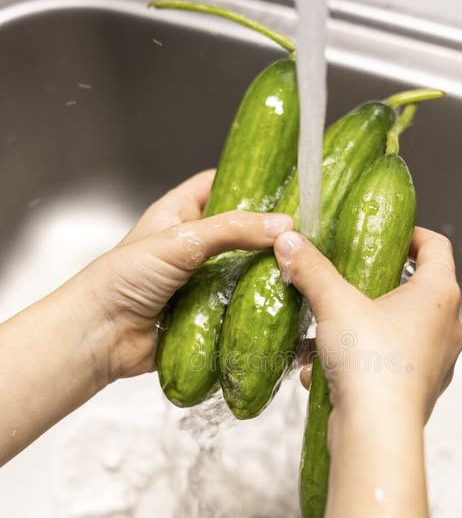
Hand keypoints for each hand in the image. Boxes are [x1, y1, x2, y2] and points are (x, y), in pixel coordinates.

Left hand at [79, 169, 293, 383]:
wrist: (100, 336)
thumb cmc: (123, 279)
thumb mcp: (180, 240)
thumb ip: (231, 229)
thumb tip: (283, 226)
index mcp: (178, 214)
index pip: (218, 184)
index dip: (249, 181)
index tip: (285, 183)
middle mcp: (191, 245)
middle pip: (240, 231)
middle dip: (268, 234)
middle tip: (304, 233)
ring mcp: (200, 281)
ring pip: (244, 271)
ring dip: (266, 274)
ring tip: (303, 268)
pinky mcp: (206, 315)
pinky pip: (239, 307)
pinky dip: (257, 307)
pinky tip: (285, 304)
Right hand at [274, 226, 461, 423]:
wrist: (377, 433)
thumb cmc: (371, 363)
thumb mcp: (335, 305)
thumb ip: (312, 270)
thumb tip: (290, 242)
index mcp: (439, 296)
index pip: (436, 247)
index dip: (412, 234)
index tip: (386, 233)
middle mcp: (446, 328)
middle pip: (414, 291)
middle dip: (373, 286)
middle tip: (345, 280)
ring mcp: (435, 362)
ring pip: (394, 332)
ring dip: (356, 329)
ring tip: (320, 334)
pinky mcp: (416, 391)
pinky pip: (385, 365)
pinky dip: (355, 363)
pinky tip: (316, 370)